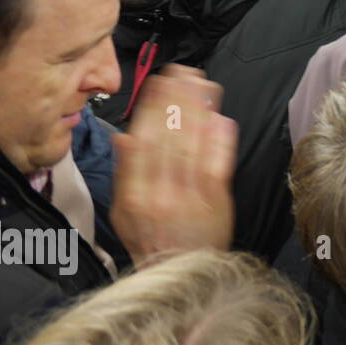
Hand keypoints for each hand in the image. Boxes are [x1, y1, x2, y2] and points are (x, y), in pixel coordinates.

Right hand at [110, 65, 236, 265]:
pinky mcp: (216, 203)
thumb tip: (123, 136)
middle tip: (183, 72)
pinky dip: (219, 142)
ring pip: (192, 148)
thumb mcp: (124, 210)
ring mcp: (189, 198)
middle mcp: (160, 194)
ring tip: (203, 85)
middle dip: (175, 101)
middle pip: (167, 140)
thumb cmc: (152, 240)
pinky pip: (217, 167)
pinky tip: (221, 119)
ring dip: (198, 113)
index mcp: (134, 194)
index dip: (149, 110)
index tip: (156, 83)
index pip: (140, 144)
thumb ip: (125, 172)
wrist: (181, 271)